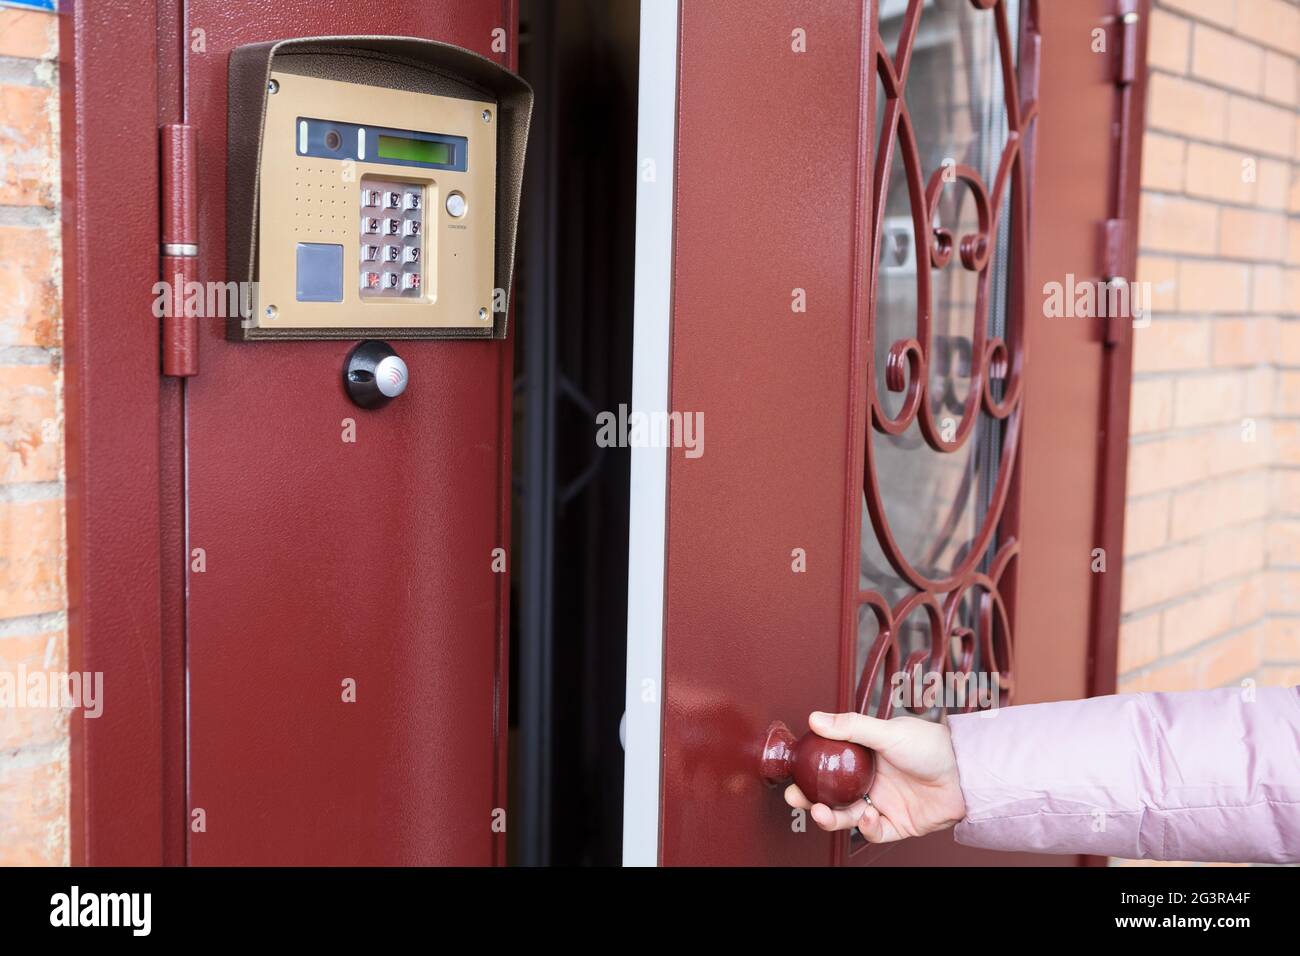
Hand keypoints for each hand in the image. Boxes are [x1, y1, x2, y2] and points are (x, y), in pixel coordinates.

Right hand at [784, 711, 965, 843]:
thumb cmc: (932, 745)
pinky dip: (867, 827)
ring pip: (847, 817)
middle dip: (810, 800)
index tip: (792, 773)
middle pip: (831, 795)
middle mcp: (870, 782)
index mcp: (864, 758)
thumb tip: (816, 719)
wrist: (965, 772)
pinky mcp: (897, 824)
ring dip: (832, 817)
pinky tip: (868, 816)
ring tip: (823, 813)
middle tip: (797, 798)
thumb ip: (851, 727)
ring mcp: (883, 803)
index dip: (808, 772)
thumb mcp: (888, 731)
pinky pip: (874, 831)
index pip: (828, 767)